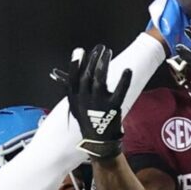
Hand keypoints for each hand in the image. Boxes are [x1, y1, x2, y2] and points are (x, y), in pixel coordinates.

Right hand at [51, 44, 132, 158]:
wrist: (98, 142)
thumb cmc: (87, 122)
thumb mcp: (74, 106)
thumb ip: (70, 89)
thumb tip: (62, 72)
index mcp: (75, 98)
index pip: (73, 78)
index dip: (75, 64)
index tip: (79, 50)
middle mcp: (85, 99)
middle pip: (87, 74)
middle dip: (93, 58)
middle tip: (100, 48)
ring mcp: (99, 103)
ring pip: (100, 79)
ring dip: (104, 63)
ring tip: (108, 52)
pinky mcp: (113, 108)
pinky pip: (119, 91)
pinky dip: (124, 80)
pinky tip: (128, 70)